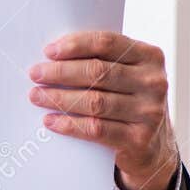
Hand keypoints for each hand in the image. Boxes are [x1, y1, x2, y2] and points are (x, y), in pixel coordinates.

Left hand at [27, 31, 178, 189]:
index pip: (107, 43)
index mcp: (150, 56)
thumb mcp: (127, 74)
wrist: (153, 145)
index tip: (49, 51)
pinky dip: (69, 124)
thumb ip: (103, 60)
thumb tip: (53, 55)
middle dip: (61, 72)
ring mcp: (149, 112)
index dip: (75, 45)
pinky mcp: (139, 139)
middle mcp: (154, 82)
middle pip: (98, 72)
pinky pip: (96, 129)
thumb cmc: (130, 101)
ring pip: (95, 102)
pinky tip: (51, 120)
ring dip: (60, 98)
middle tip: (35, 74)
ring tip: (37, 96)